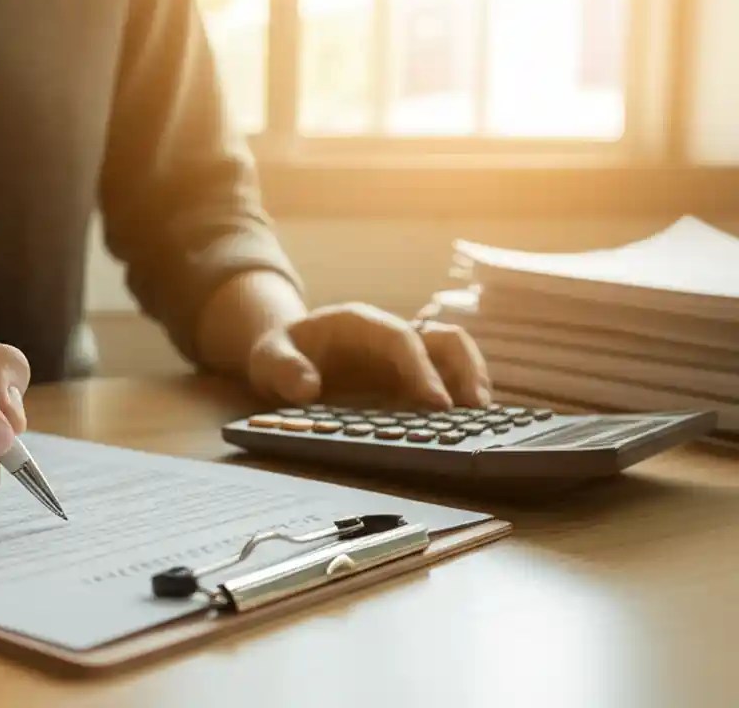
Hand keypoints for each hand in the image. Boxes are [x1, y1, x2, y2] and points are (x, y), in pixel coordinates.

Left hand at [244, 302, 490, 408]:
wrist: (282, 357)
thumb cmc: (279, 354)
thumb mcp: (268, 359)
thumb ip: (283, 370)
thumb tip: (308, 388)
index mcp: (359, 323)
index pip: (401, 339)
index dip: (421, 368)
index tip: (435, 402)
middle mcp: (391, 335)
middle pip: (444, 338)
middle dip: (465, 369)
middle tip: (474, 410)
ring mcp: (404, 358)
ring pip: (454, 356)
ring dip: (472, 381)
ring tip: (481, 418)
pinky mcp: (409, 379)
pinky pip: (446, 381)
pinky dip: (459, 399)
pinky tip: (467, 426)